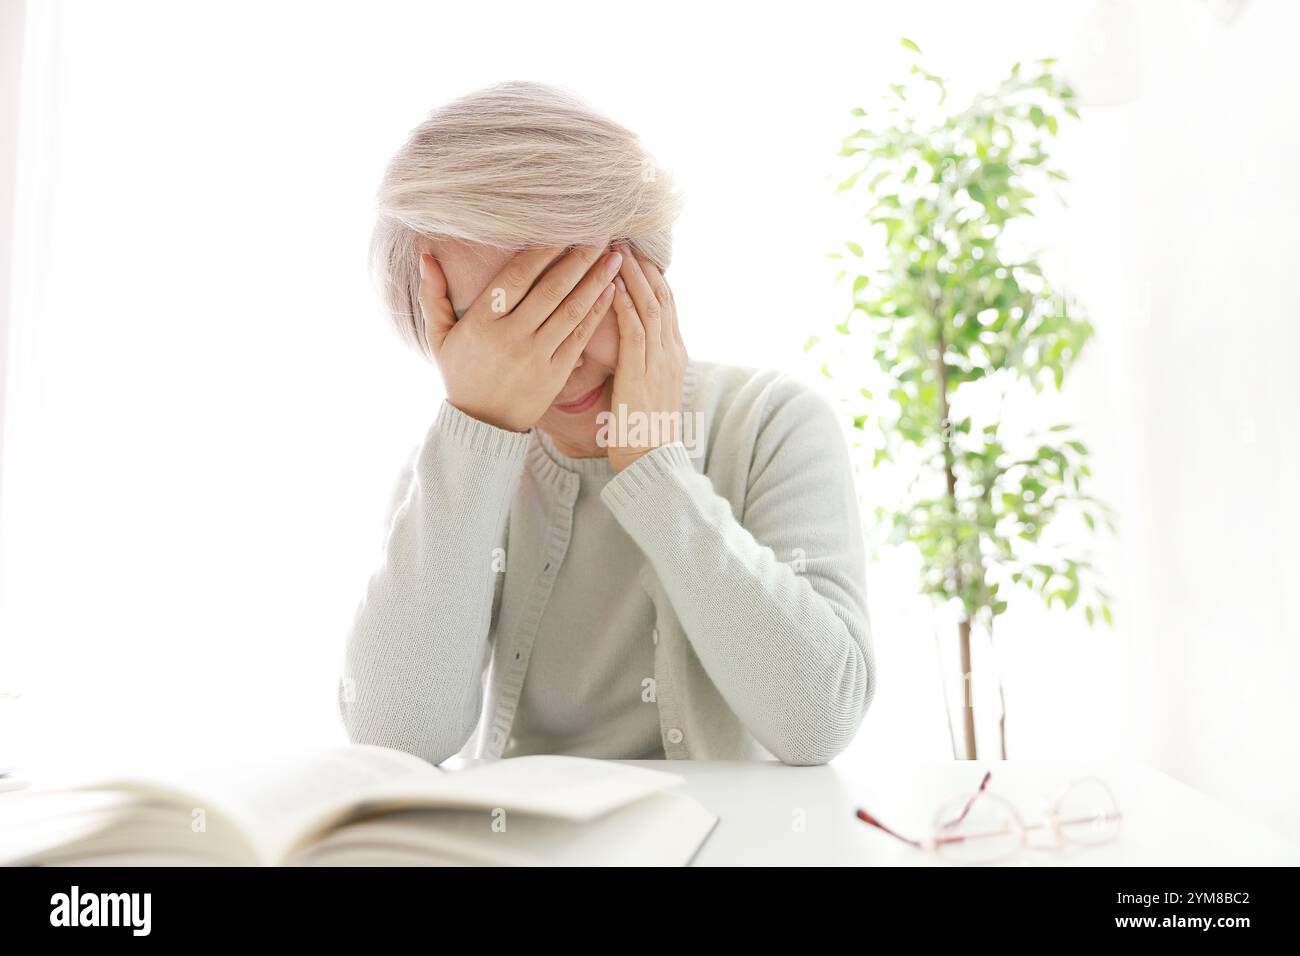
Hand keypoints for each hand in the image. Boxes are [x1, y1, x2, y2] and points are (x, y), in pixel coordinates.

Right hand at [417, 244, 621, 431]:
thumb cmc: (461, 374)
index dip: (542, 251)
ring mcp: (535, 356)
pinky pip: (580, 337)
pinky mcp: (555, 374)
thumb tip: (425, 256)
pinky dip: (597, 313)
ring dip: (596, 281)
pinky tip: (611, 291)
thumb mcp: (439, 337)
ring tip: (615, 257)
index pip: (516, 277)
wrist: (482, 424)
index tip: (563, 229)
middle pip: (551, 290)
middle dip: (578, 259)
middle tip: (601, 234)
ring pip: (571, 311)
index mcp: (482, 322)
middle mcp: (510, 337)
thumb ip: (432, 296)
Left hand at [606, 242, 687, 471]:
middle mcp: (672, 351)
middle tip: (625, 239)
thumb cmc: (641, 428)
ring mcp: (660, 360)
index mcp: (674, 353)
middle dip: (643, 266)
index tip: (635, 254)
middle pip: (661, 296)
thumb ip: (641, 361)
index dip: (651, 276)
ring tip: (617, 251)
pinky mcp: (642, 371)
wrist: (651, 458)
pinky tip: (614, 286)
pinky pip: (636, 329)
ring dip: (633, 276)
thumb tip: (626, 344)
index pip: (666, 303)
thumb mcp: (646, 386)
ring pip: (650, 305)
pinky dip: (626, 304)